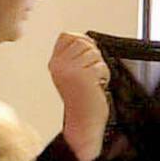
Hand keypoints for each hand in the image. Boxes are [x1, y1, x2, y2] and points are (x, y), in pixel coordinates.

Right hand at [50, 32, 110, 160]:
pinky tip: (98, 86)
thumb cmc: (82, 103)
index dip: (82, 43)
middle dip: (93, 56)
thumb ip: (74, 56)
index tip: (86, 60)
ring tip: (94, 82)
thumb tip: (88, 40)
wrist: (84, 124)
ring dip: (100, 67)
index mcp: (55, 63)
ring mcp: (71, 69)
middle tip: (91, 75)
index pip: (67, 36)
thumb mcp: (71, 74)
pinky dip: (104, 75)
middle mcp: (60, 65)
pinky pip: (101, 65)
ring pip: (94, 52)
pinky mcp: (84, 75)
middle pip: (83, 41)